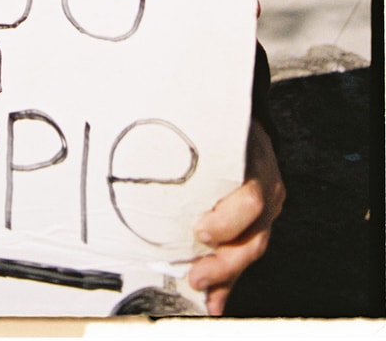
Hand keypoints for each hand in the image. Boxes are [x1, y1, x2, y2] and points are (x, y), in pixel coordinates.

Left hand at [188, 117, 284, 315]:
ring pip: (252, 248)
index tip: (200, 231)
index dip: (228, 222)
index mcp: (253, 161)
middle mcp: (267, 186)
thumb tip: (146, 147)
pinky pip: (245, 251)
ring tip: (204, 292)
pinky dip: (229, 278)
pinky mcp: (261, 220)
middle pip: (254, 236)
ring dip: (226, 275)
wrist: (239, 118)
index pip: (252, 200)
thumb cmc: (215, 122)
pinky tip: (215, 298)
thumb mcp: (207, 127)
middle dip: (224, 262)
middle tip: (196, 276)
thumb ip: (182, 142)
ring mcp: (269, 205)